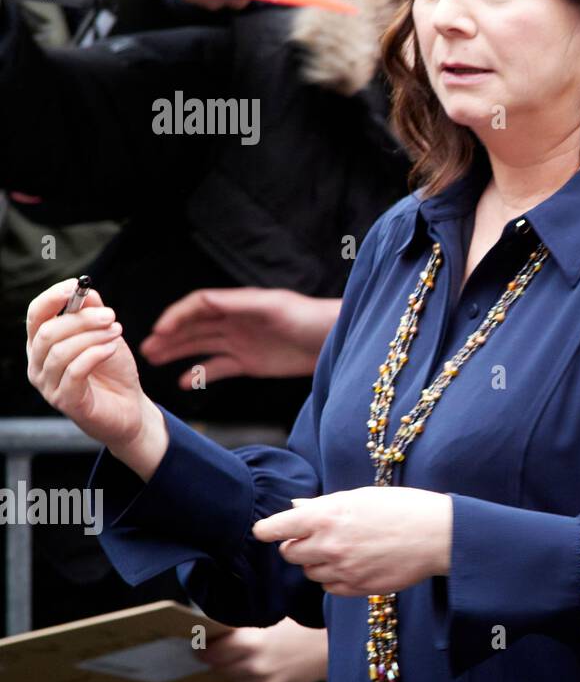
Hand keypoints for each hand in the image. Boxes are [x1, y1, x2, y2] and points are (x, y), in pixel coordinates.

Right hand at [25, 278, 167, 475]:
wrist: (130, 406)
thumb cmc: (113, 370)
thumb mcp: (105, 335)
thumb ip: (93, 313)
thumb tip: (86, 292)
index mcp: (43, 344)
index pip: (35, 315)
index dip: (52, 297)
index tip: (75, 285)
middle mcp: (38, 364)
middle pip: (48, 332)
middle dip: (81, 319)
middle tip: (110, 315)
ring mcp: (48, 385)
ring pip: (61, 352)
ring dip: (93, 337)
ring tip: (117, 332)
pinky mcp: (65, 402)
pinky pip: (74, 372)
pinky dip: (94, 355)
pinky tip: (112, 349)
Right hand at [140, 289, 340, 384]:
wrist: (334, 340)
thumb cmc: (310, 318)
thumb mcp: (275, 307)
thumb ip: (241, 304)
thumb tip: (205, 299)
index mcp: (239, 304)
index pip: (199, 305)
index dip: (177, 316)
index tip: (159, 329)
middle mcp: (236, 321)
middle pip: (195, 326)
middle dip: (170, 336)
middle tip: (144, 349)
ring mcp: (241, 342)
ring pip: (201, 346)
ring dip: (177, 352)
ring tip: (153, 360)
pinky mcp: (250, 363)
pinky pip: (218, 367)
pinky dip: (200, 374)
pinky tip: (182, 381)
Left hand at [195, 618, 328, 681]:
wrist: (332, 645)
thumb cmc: (305, 625)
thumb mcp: (272, 617)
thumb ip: (243, 626)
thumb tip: (217, 628)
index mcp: (251, 643)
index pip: (209, 652)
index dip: (204, 645)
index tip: (202, 641)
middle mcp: (253, 667)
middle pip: (218, 666)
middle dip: (217, 656)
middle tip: (222, 646)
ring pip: (232, 678)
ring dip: (233, 668)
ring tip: (246, 654)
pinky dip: (250, 677)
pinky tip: (262, 664)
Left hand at [252, 487, 453, 595]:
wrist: (438, 535)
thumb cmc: (403, 507)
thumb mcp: (361, 496)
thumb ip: (324, 506)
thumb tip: (296, 508)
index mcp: (326, 516)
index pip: (275, 528)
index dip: (267, 529)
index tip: (264, 531)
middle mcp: (328, 545)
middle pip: (289, 554)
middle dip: (298, 545)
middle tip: (318, 536)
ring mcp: (341, 570)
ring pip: (309, 572)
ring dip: (317, 563)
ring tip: (344, 549)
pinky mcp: (356, 589)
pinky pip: (329, 587)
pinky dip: (335, 578)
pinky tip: (355, 564)